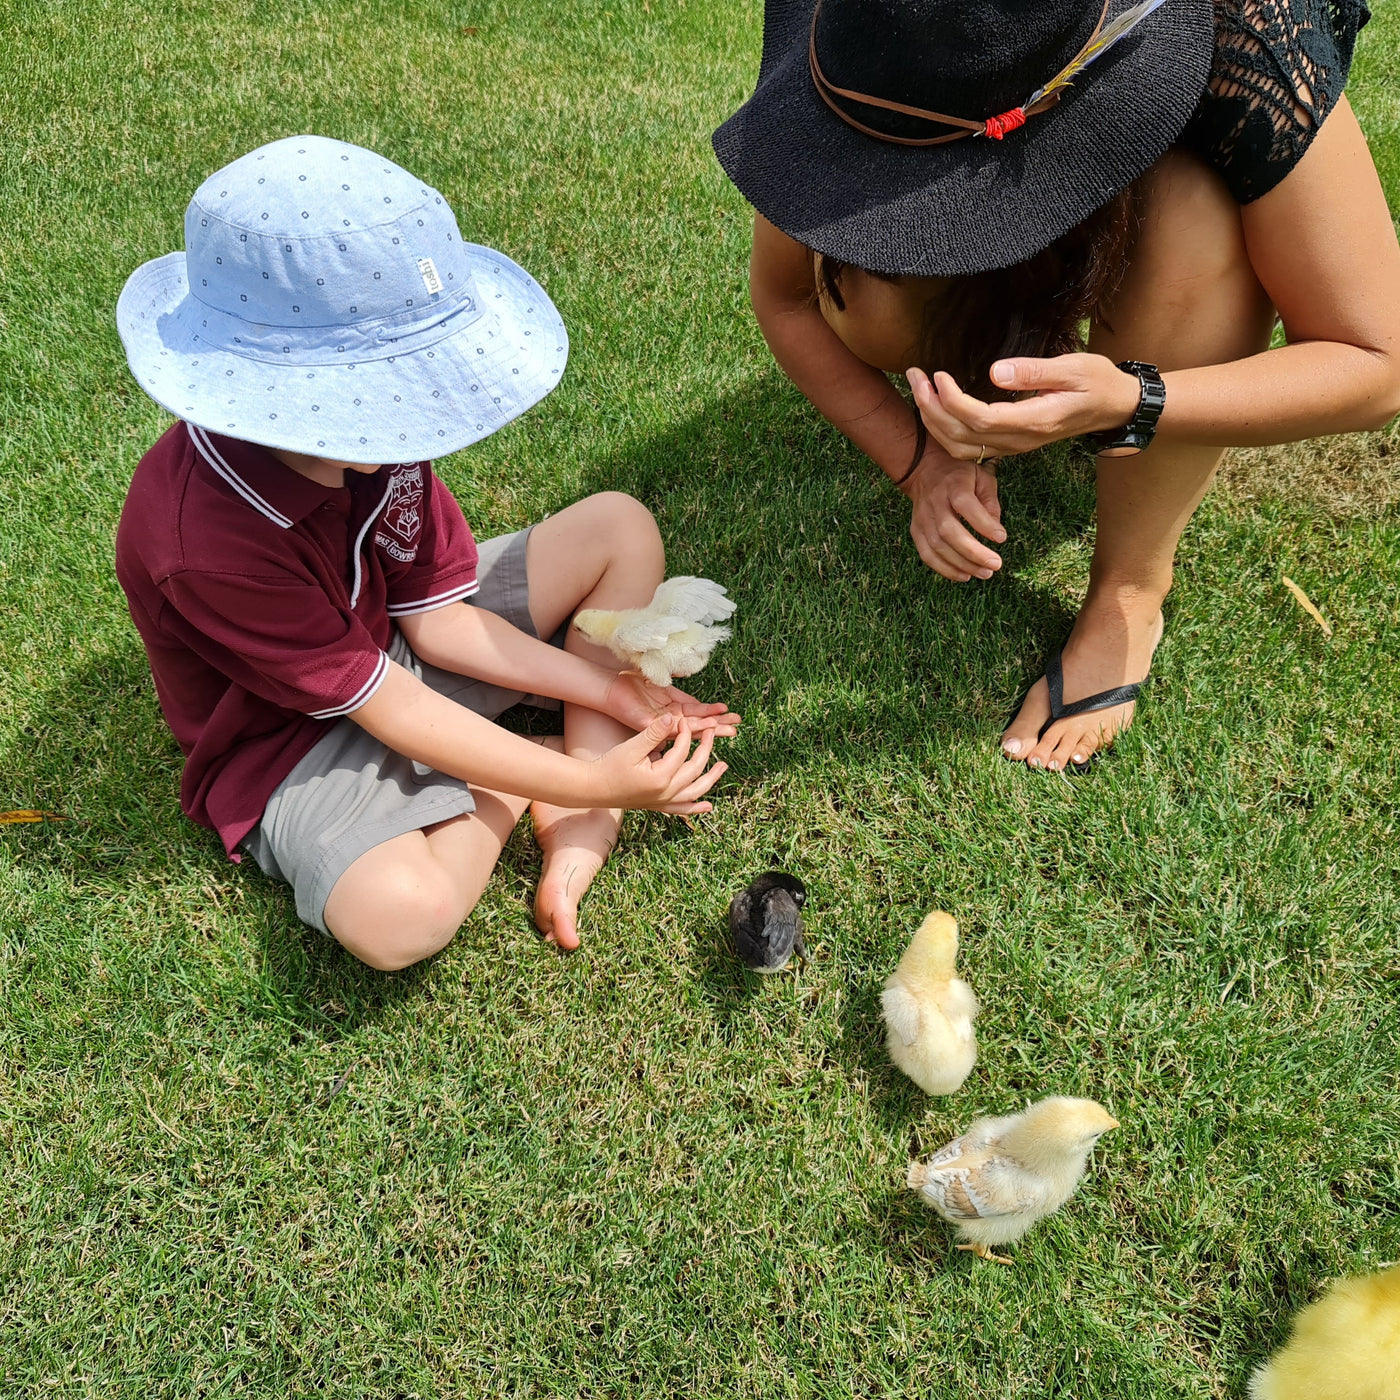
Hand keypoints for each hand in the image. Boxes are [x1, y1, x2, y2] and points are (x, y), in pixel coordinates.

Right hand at [593, 715, 728, 814]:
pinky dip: (696, 807)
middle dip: (705, 748)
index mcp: (661, 777)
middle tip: (712, 731)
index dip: (685, 732)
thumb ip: (653, 733)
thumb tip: (673, 718)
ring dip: (711, 778)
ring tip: (723, 766)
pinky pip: (682, 809)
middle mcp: (666, 792)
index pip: (682, 751)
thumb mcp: (631, 747)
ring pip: (695, 791)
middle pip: (695, 768)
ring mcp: (663, 801)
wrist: (592, 788)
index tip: (683, 719)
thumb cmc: (609, 766)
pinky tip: (707, 806)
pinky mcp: (657, 806)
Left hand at [601, 671, 740, 736]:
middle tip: (737, 728)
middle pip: (699, 723)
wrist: (610, 687)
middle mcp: (670, 718)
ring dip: (707, 727)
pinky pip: (671, 727)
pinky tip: (701, 725)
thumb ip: (675, 683)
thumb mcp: (660, 682)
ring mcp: (661, 723)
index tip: (731, 713)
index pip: (699, 712)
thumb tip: (692, 679)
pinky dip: (687, 727)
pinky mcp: (650, 725)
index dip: (715, 713)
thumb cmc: (631, 684)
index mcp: (674, 708)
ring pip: (689, 728)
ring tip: (725, 728)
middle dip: (718, 725)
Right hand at [903, 438, 1005, 581]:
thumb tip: (996, 532)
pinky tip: (964, 576)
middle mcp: (935, 502)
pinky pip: (927, 555)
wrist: (924, 472)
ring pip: (938, 546)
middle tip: (995, 565)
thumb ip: (991, 502)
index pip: (966, 505)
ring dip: (962, 564)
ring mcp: (922, 518)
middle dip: (973, 552)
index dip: (983, 524)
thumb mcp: (982, 478)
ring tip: (984, 573)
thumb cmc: (960, 477)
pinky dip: (945, 569)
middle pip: (949, 531)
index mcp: (954, 485)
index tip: (1002, 538)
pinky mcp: (915, 531)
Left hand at [908, 357, 1140, 459]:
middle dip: (931, 408)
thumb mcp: (1074, 367)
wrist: (1114, 407)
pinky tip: (934, 408)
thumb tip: (995, 372)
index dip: (953, 401)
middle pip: (961, 436)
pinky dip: (944, 432)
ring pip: (960, 447)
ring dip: (933, 421)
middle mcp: (1019, 440)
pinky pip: (968, 449)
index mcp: (1034, 422)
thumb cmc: (1097, 382)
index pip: (980, 419)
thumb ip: (1034, 371)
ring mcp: (1013, 447)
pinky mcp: (1009, 445)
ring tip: (918, 388)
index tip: (938, 375)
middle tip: (914, 376)